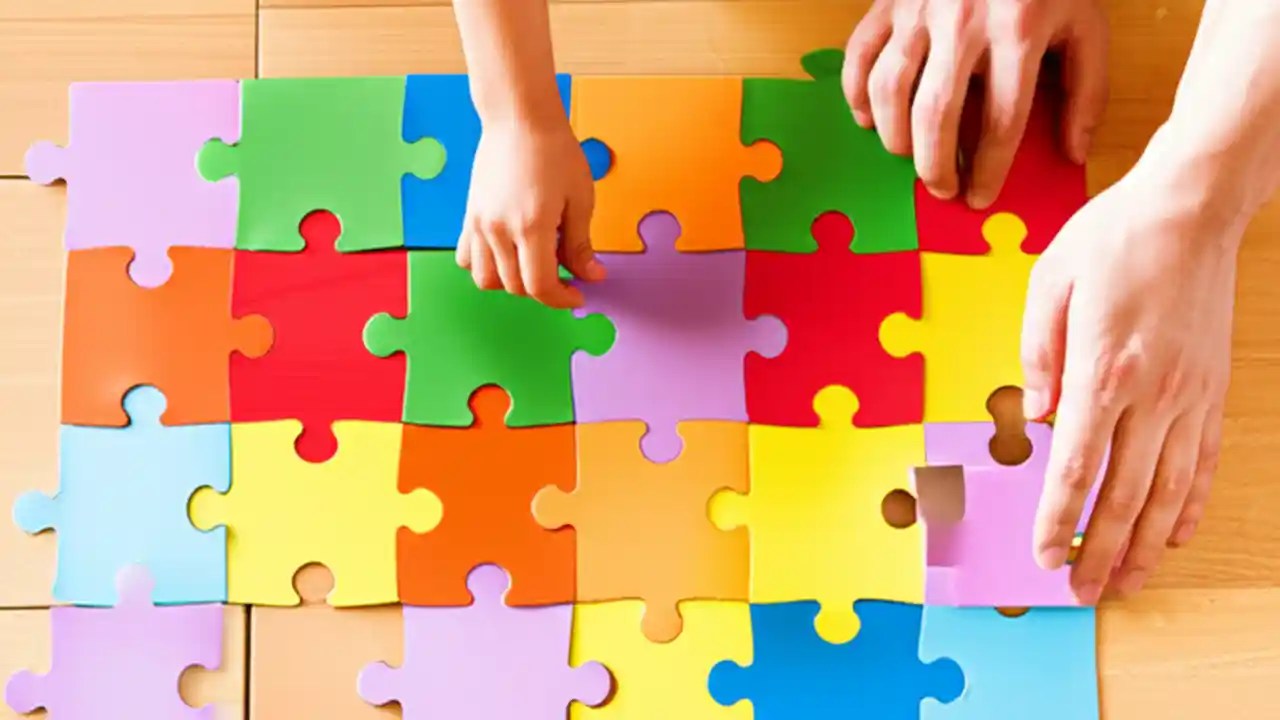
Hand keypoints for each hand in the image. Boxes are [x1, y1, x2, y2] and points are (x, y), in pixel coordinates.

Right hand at [457, 116, 604, 307]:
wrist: (519, 118)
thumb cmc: (555, 151)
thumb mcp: (580, 199)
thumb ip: (581, 244)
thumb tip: (591, 276)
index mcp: (531, 226)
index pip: (539, 286)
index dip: (560, 298)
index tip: (577, 294)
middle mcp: (499, 230)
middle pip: (515, 286)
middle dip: (543, 289)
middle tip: (565, 274)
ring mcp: (479, 224)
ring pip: (486, 279)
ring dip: (511, 283)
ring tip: (533, 264)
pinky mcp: (469, 216)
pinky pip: (468, 258)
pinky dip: (486, 266)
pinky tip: (508, 253)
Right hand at [842, 0, 1108, 206]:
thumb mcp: (1087, 25)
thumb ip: (1087, 89)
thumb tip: (1073, 150)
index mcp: (1020, 32)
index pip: (1001, 121)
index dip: (988, 169)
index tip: (980, 196)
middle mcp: (964, 23)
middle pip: (937, 115)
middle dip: (935, 166)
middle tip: (941, 188)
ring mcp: (919, 11)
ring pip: (890, 90)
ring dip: (895, 136)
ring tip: (909, 156)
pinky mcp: (889, 2)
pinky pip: (860, 56)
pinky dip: (856, 94)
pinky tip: (868, 119)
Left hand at [1021, 145, 1242, 603]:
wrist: (1192, 207)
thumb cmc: (1114, 238)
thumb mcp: (1047, 283)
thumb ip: (1036, 354)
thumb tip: (1034, 412)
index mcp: (1101, 369)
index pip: (1074, 466)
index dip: (1058, 519)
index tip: (1044, 554)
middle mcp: (1151, 393)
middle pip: (1122, 493)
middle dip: (1098, 549)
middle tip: (1079, 592)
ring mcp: (1188, 396)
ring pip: (1168, 491)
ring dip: (1144, 545)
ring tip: (1124, 584)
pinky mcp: (1212, 391)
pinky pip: (1202, 462)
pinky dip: (1189, 506)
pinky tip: (1173, 537)